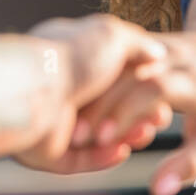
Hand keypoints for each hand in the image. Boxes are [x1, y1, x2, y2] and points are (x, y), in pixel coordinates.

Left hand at [12, 14, 169, 173]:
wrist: (34, 90)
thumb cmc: (71, 57)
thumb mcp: (112, 35)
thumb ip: (137, 44)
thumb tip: (157, 53)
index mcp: (73, 57)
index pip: (113, 74)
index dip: (139, 83)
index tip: (161, 89)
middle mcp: (63, 87)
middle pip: (108, 107)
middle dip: (136, 114)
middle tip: (157, 118)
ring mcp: (54, 119)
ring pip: (97, 135)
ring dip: (123, 136)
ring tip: (142, 136)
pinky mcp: (48, 149)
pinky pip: (80, 159)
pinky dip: (102, 157)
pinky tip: (122, 152)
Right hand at [74, 30, 195, 194]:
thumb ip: (190, 165)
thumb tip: (158, 192)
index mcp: (194, 80)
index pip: (156, 89)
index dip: (128, 111)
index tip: (105, 138)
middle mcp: (173, 58)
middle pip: (130, 76)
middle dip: (102, 106)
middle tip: (78, 138)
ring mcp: (155, 46)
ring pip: (116, 65)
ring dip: (92, 93)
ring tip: (73, 125)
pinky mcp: (140, 42)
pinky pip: (113, 60)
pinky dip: (94, 82)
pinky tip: (76, 105)